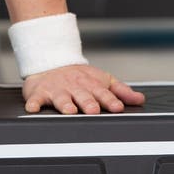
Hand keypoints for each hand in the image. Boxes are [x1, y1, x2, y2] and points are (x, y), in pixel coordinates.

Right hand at [22, 63, 145, 114]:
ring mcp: (57, 89)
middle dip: (88, 103)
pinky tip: (33, 109)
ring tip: (70, 111)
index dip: (111, 100)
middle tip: (94, 110)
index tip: (117, 107)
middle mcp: (75, 87)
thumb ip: (121, 91)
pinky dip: (33, 104)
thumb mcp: (103, 80)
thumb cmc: (80, 77)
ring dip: (66, 104)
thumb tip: (140, 100)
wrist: (52, 63)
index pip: (103, 92)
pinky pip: (35, 99)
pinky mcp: (40, 93)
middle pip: (83, 95)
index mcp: (91, 84)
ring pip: (61, 98)